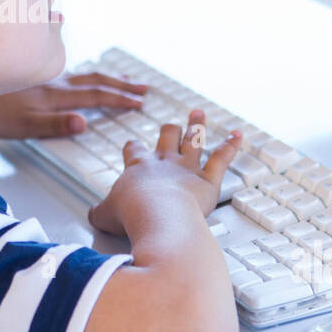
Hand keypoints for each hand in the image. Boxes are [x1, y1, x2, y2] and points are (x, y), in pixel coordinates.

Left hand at [0, 71, 148, 139]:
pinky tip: (68, 42)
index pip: (95, 95)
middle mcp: (52, 79)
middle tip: (144, 88)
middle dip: (121, 84)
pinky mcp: (31, 68)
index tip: (140, 103)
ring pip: (81, 70)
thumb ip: (54, 124)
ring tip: (121, 75)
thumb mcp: (22, 126)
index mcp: (55, 94)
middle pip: (94, 79)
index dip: (119, 99)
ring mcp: (42, 72)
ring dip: (105, 74)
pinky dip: (75, 60)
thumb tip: (85, 122)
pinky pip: (62, 60)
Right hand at [87, 110, 241, 234]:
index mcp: (138, 167)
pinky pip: (221, 158)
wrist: (155, 216)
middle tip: (170, 126)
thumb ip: (100, 212)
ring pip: (193, 140)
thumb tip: (93, 215)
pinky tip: (238, 135)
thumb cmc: (130, 214)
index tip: (132, 145)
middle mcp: (163, 162)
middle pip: (166, 137)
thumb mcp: (104, 214)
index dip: (133, 148)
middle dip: (169, 130)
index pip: (134, 151)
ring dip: (197, 126)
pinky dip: (231, 146)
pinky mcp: (208, 179)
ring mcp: (187, 168)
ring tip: (198, 115)